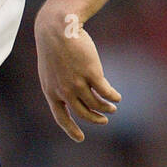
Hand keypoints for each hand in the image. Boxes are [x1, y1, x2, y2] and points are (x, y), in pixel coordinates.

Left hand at [34, 12, 120, 142]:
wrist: (57, 29)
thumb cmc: (53, 47)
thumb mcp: (50, 70)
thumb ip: (59, 85)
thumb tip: (72, 97)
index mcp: (51, 92)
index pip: (61, 117)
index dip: (71, 129)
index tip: (80, 138)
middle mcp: (64, 91)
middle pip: (82, 112)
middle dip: (94, 119)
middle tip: (103, 121)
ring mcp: (78, 83)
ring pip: (96, 104)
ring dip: (106, 108)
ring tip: (112, 108)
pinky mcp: (92, 73)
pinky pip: (105, 92)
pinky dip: (112, 97)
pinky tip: (116, 97)